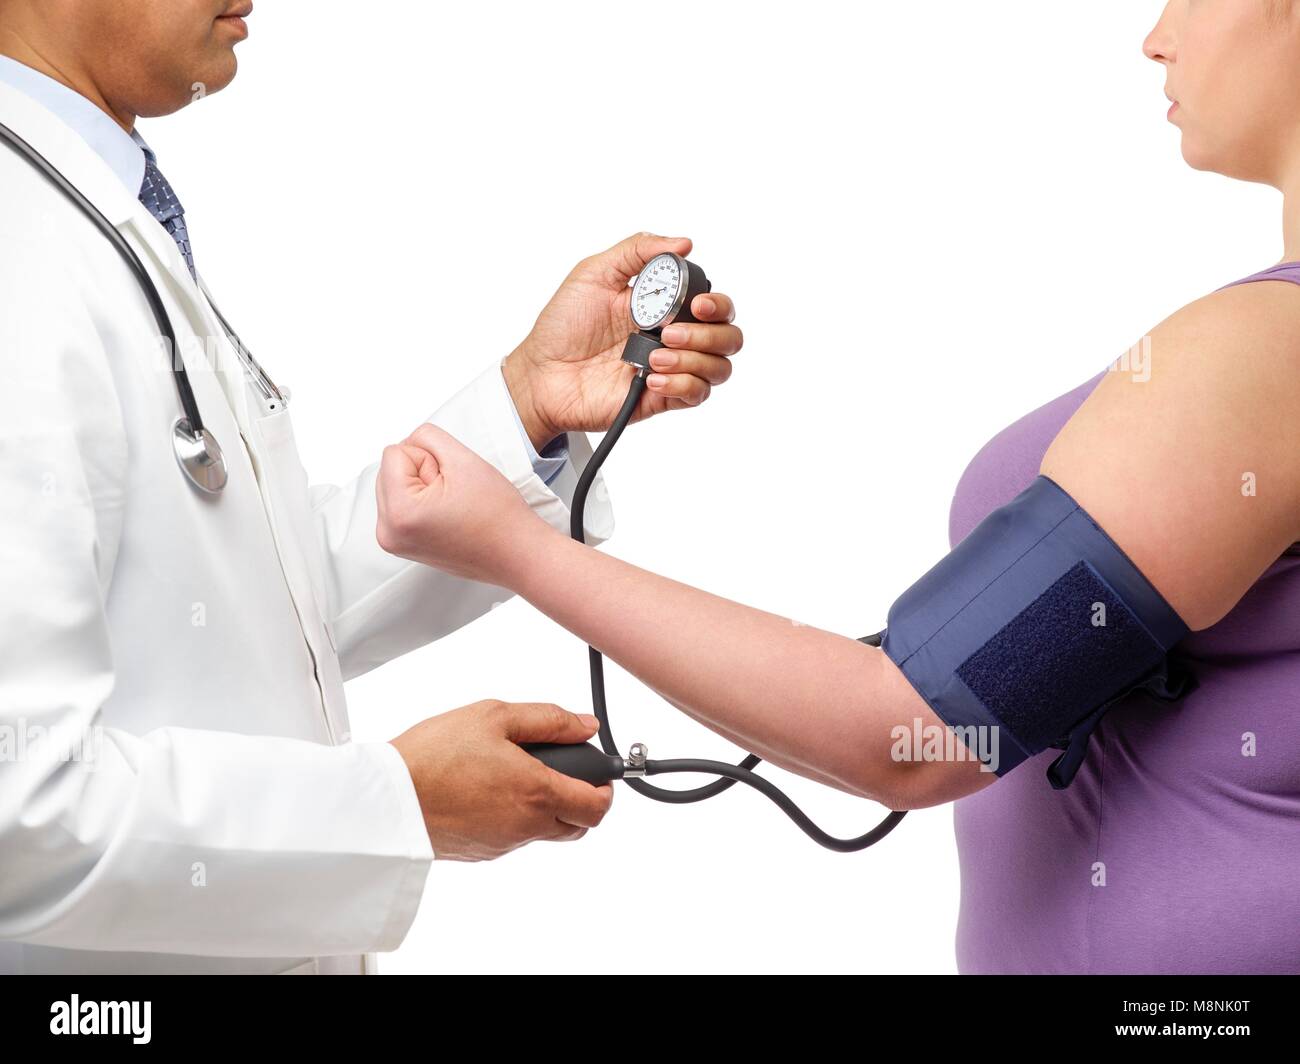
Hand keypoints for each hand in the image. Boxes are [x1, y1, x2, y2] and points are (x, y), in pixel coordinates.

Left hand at [375, 422, 550, 585]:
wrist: (516, 552)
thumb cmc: (497, 515)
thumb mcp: (462, 458)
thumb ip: (427, 436)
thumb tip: (410, 440)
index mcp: (398, 512)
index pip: (394, 452)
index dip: (429, 459)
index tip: (452, 483)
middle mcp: (388, 532)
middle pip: (390, 469)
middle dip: (422, 473)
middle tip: (454, 495)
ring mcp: (393, 542)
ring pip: (395, 485)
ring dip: (422, 487)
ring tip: (452, 506)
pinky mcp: (402, 545)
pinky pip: (401, 504)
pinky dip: (422, 502)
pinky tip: (447, 514)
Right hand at [391, 700, 613, 860]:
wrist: (386, 800)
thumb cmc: (434, 755)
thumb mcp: (495, 716)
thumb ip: (548, 720)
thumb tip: (584, 725)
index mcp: (537, 792)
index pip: (597, 806)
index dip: (606, 787)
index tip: (599, 770)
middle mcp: (526, 825)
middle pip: (578, 826)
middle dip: (582, 800)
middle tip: (566, 771)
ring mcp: (504, 844)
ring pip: (547, 832)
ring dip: (549, 808)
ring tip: (520, 773)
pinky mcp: (482, 853)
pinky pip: (516, 837)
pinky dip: (518, 817)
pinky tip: (492, 790)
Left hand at [502, 232, 742, 448]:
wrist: (541, 373)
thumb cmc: (562, 325)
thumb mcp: (594, 273)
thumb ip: (637, 251)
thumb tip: (683, 242)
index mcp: (665, 305)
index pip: (715, 304)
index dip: (717, 303)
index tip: (695, 303)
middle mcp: (673, 336)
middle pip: (729, 336)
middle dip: (710, 333)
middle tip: (670, 332)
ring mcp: (670, 368)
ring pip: (720, 367)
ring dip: (694, 359)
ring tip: (654, 357)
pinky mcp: (660, 397)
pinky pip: (697, 394)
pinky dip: (682, 384)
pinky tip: (651, 378)